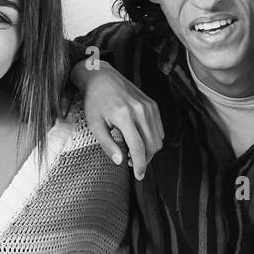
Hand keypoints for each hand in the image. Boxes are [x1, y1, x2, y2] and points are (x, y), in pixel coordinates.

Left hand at [77, 61, 162, 179]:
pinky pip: (158, 129)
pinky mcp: (153, 105)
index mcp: (124, 116)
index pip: (139, 147)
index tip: (138, 176)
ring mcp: (149, 107)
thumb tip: (120, 161)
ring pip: (157, 139)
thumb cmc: (95, 102)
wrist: (102, 78)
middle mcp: (140, 110)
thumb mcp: (95, 125)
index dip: (140, 165)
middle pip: (151, 146)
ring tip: (133, 151)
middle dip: (144, 159)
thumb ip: (107, 144)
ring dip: (148, 150)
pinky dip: (152, 139)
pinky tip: (139, 140)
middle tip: (130, 163)